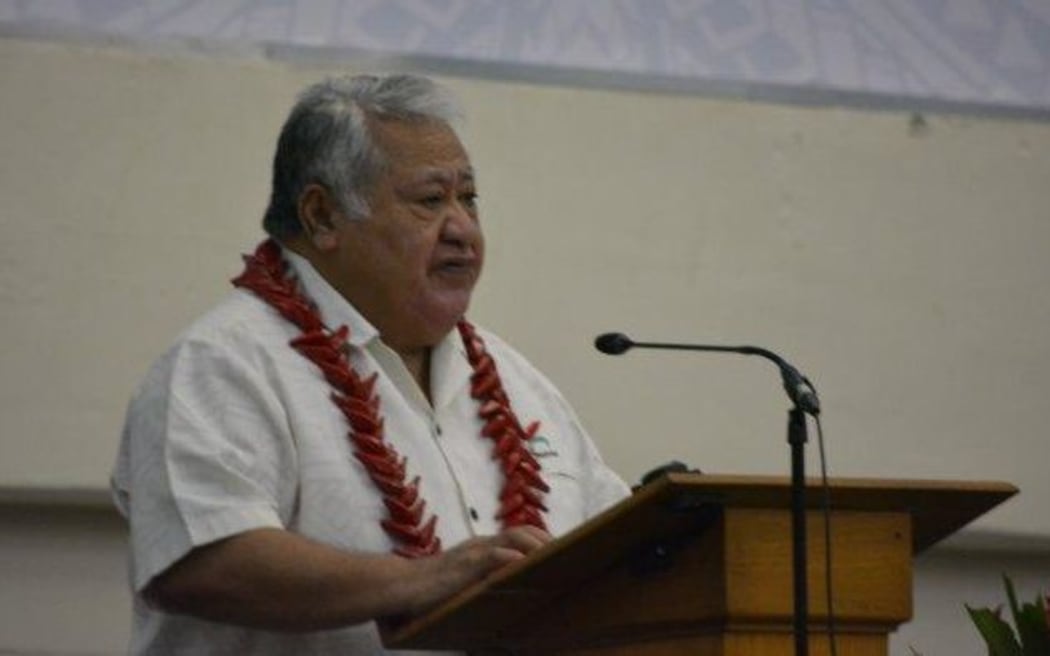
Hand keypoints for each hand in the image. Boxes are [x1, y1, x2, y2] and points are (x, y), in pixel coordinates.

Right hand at [406, 525, 552, 614]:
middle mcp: (480, 544)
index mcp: (481, 547)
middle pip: (521, 530)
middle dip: (545, 539)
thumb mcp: (463, 580)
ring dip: (534, 544)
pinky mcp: (465, 565)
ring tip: (553, 554)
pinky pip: (493, 555)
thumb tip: (507, 585)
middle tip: (565, 552)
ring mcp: (473, 552)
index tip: (558, 549)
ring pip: (512, 537)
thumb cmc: (432, 588)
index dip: (539, 539)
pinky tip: (523, 563)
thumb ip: (483, 577)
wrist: (402, 586)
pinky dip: (510, 557)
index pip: (517, 534)